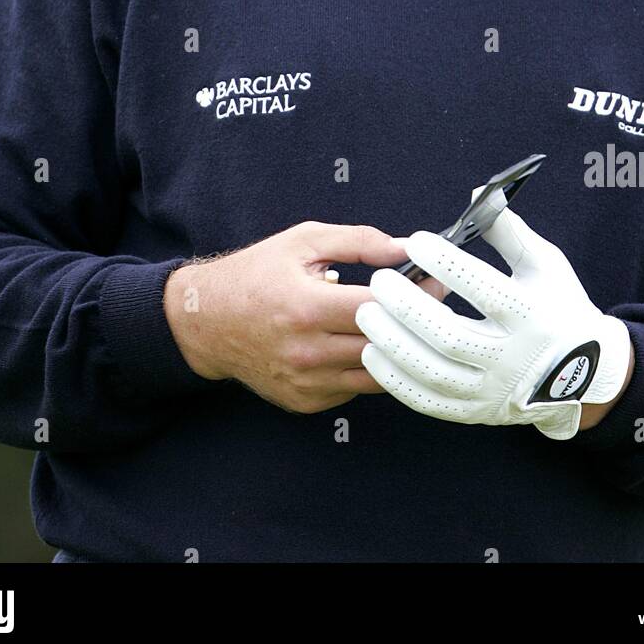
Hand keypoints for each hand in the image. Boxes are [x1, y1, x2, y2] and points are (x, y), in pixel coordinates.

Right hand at [163, 222, 446, 414]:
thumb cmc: (256, 274)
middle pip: (383, 346)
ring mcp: (305, 383)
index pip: (378, 310)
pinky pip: (353, 390)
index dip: (414, 296)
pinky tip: (368, 346)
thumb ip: (358, 241)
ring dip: (397, 352)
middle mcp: (306, 351)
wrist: (207, 322)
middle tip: (435, 306)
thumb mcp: (303, 241)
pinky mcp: (304, 402)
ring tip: (411, 328)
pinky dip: (366, 369)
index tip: (436, 284)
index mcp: (306, 306)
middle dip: (415, 325)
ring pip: (375, 376)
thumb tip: (404, 247)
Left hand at [355, 199, 631, 439]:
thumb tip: (477, 193)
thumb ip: (509, 231)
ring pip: (434, 373)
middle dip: (408, 308)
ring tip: (366, 313)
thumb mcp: (545, 264)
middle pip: (451, 337)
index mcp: (533, 316)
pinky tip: (372, 352)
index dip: (448, 266)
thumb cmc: (558, 307)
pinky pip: (428, 402)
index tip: (416, 242)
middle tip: (379, 281)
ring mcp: (492, 391)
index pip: (486, 291)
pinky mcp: (474, 412)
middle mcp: (512, 359)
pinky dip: (396, 380)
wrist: (580, 376)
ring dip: (394, 344)